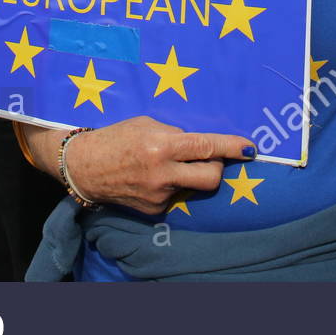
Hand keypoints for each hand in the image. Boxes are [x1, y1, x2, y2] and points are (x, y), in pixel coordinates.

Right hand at [60, 116, 254, 214]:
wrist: (84, 167)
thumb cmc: (116, 137)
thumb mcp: (147, 124)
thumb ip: (175, 134)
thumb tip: (200, 146)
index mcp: (162, 146)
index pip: (207, 147)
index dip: (232, 147)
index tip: (250, 148)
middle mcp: (163, 173)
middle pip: (211, 178)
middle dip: (217, 168)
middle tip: (208, 158)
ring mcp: (159, 195)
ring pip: (193, 187)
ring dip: (189, 175)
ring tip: (166, 165)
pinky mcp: (154, 210)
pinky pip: (175, 195)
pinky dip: (171, 185)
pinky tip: (150, 179)